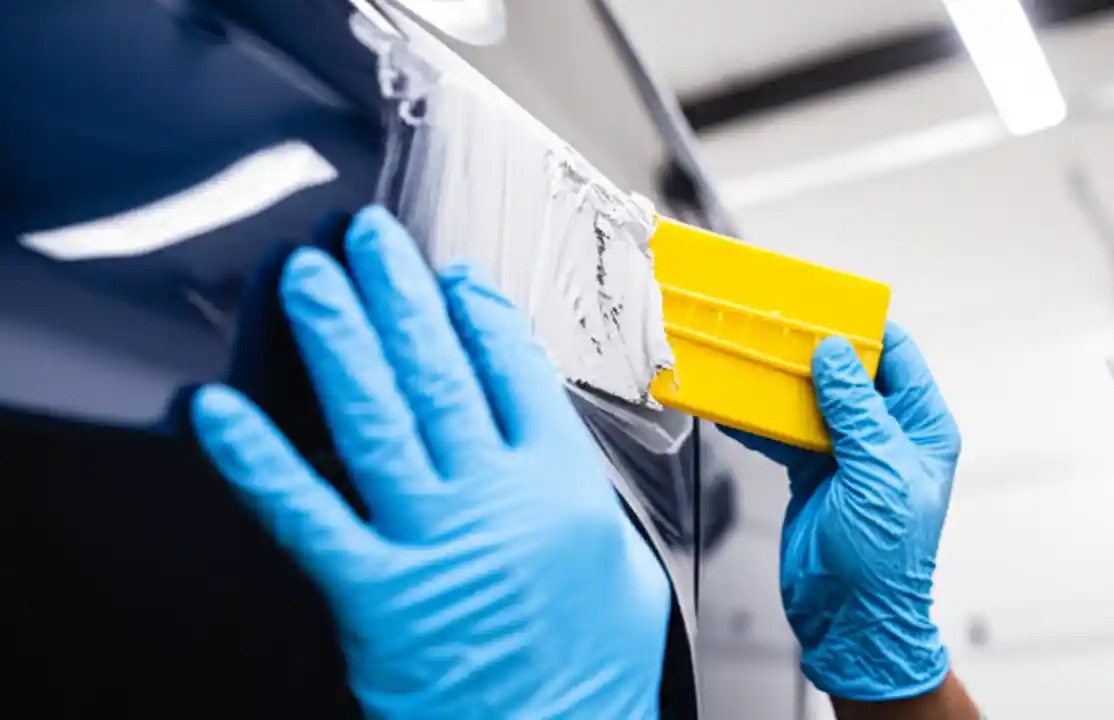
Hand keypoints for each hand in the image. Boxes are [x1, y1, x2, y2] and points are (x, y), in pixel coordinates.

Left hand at [190, 207, 669, 718]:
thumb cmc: (593, 673)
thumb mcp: (626, 567)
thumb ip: (583, 494)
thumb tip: (547, 441)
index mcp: (562, 486)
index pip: (514, 371)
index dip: (477, 313)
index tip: (452, 278)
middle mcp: (497, 498)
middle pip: (438, 372)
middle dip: (398, 294)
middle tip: (366, 238)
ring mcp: (434, 541)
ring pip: (376, 418)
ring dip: (337, 338)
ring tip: (309, 278)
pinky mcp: (376, 594)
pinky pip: (306, 516)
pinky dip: (256, 461)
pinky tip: (219, 414)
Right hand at [724, 324, 960, 701]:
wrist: (851, 619)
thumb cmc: (886, 558)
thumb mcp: (879, 472)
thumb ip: (856, 410)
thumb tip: (836, 354)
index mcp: (920, 428)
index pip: (897, 358)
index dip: (864, 330)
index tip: (828, 306)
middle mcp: (885, 435)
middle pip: (848, 374)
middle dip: (812, 352)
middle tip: (777, 328)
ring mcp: (847, 454)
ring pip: (812, 401)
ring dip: (781, 384)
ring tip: (750, 360)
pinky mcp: (813, 474)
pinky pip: (785, 435)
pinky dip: (761, 422)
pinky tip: (738, 408)